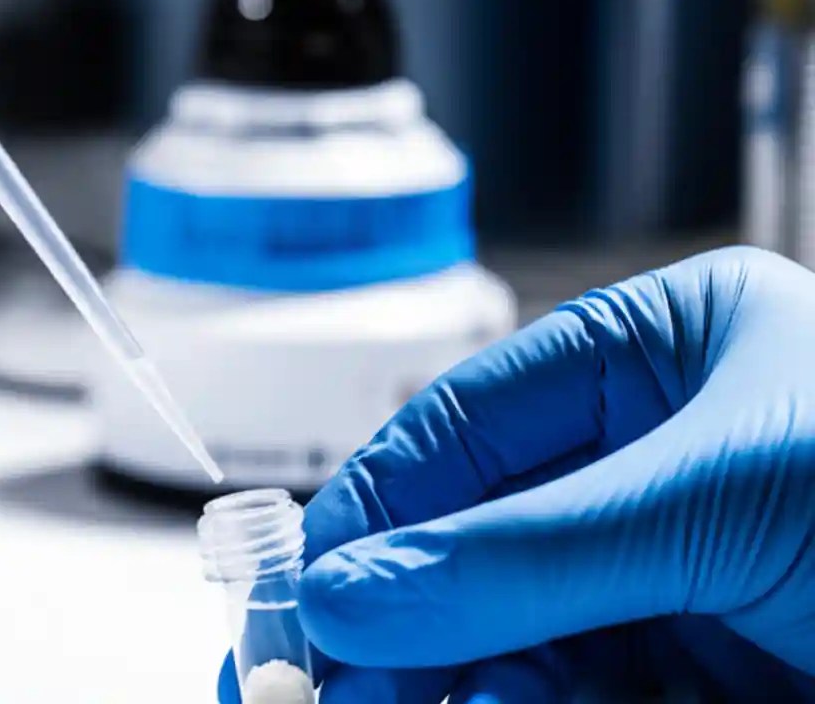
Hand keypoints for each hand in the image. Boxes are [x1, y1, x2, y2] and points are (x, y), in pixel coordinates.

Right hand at [220, 247, 814, 701]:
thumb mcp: (716, 502)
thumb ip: (522, 552)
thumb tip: (354, 593)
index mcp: (654, 356)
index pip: (466, 422)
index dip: (375, 503)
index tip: (311, 587)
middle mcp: (645, 458)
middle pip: (471, 533)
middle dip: (400, 609)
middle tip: (326, 682)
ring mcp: (662, 568)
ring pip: (503, 624)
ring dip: (453, 675)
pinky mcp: (684, 664)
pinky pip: (561, 682)